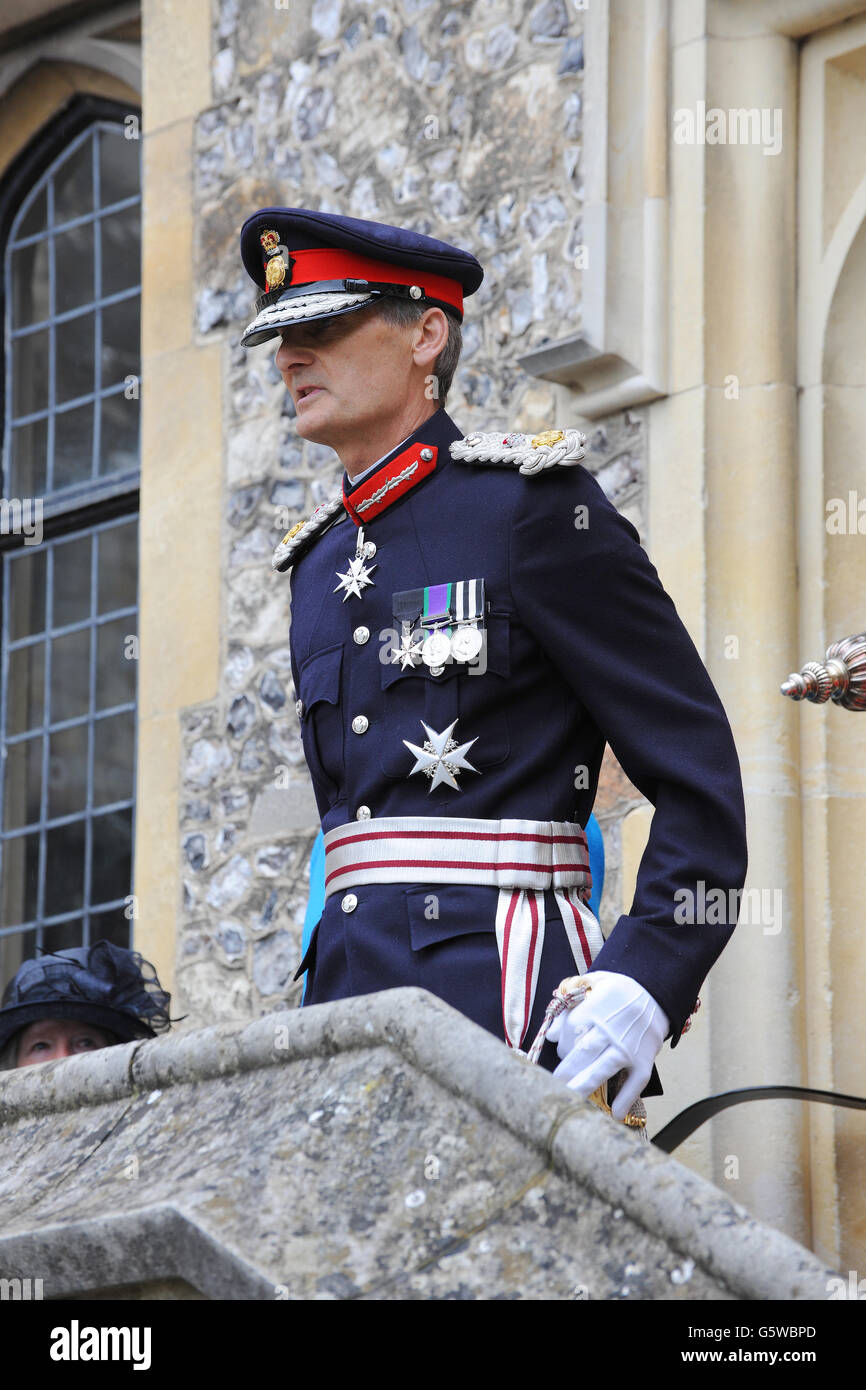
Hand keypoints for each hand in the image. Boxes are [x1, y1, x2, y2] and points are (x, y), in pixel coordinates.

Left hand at [546, 970, 668, 1120]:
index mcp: (594, 1011)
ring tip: (570, 1100)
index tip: (562, 1053)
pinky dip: (626, 1099)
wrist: (657, 992)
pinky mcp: (643, 1060)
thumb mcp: (593, 986)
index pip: (569, 1034)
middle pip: (582, 1054)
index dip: (561, 1046)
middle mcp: (609, 1031)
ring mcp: (627, 1048)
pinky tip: (615, 1114)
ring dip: (585, 1086)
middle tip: (549, 1088)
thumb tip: (551, 1034)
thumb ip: (569, 1006)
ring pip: (603, 1069)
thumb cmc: (620, 990)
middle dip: (565, 1073)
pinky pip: (635, 1082)